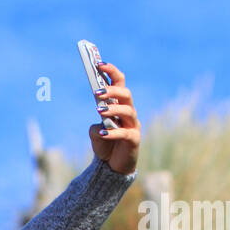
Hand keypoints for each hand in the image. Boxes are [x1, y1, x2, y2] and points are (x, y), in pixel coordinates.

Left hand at [90, 61, 139, 175]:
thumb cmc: (105, 145)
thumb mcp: (95, 135)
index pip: (118, 83)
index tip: (98, 63)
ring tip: (99, 111)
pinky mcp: (134, 140)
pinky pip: (125, 133)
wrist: (112, 166)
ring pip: (128, 111)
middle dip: (112, 90)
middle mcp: (128, 112)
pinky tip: (102, 134)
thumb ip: (95, 128)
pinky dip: (113, 133)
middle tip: (96, 92)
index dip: (111, 71)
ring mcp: (133, 125)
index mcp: (119, 105)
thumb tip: (97, 126)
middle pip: (126, 94)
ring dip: (113, 109)